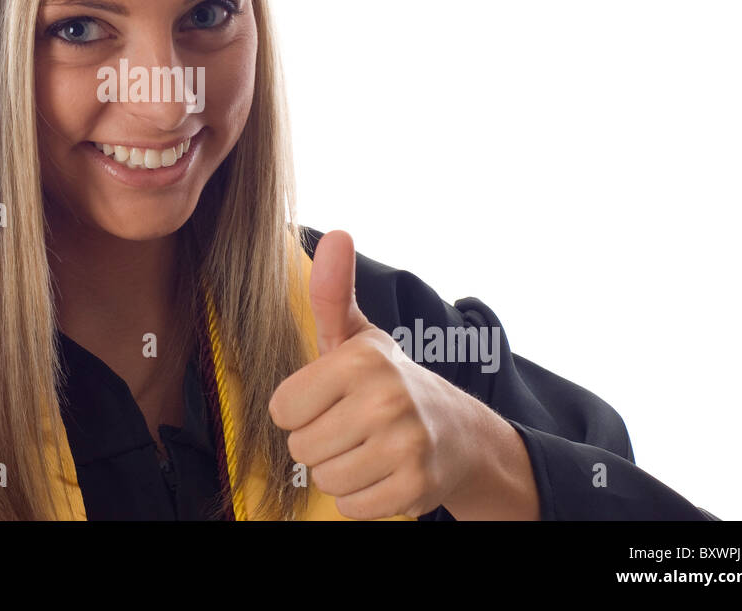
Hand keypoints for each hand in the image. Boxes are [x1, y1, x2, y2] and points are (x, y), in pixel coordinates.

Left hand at [268, 230, 497, 518]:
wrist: (460, 433)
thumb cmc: (390, 382)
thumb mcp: (357, 337)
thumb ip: (332, 292)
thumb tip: (334, 234)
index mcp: (362, 360)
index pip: (282, 408)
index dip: (300, 408)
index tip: (328, 399)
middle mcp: (386, 400)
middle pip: (300, 447)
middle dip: (319, 441)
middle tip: (351, 426)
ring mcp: (404, 446)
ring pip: (324, 478)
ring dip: (340, 470)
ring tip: (366, 448)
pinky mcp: (415, 488)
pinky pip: (351, 506)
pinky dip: (361, 497)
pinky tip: (382, 472)